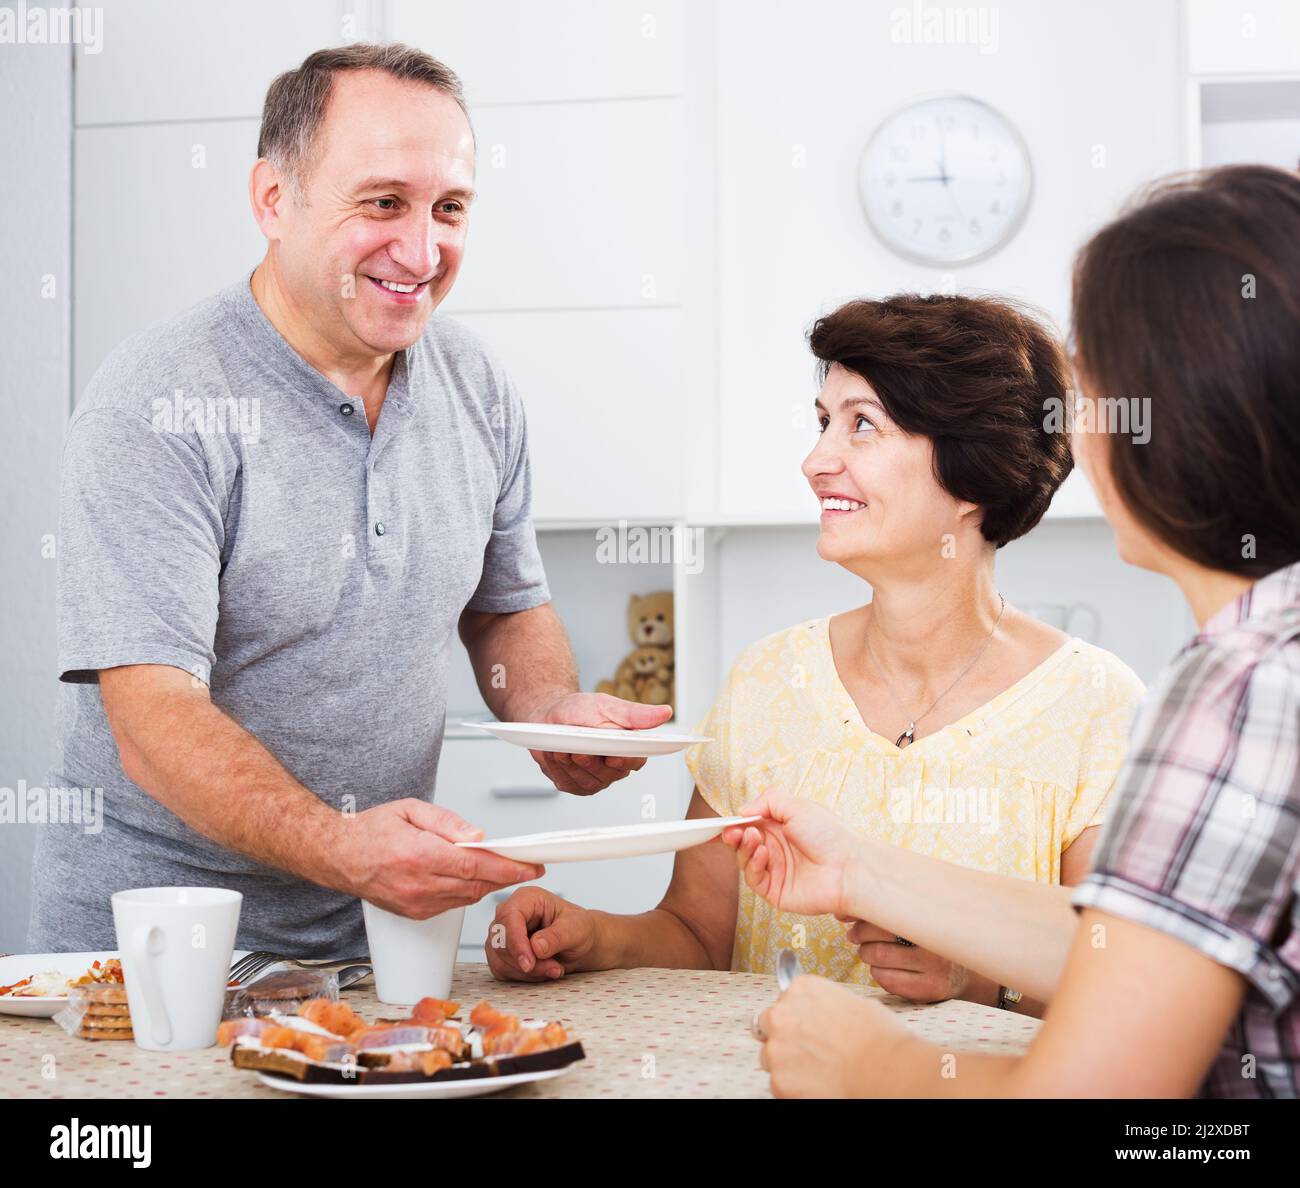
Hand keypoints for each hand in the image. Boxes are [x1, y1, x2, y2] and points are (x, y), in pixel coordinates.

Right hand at [339, 798, 542, 917]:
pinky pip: (452, 904)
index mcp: (419, 855)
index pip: (474, 866)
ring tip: (506, 868)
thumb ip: (447, 823)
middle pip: (476, 885)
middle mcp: (418, 885)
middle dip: (508, 876)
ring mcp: (416, 904)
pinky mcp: (414, 913)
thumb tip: (479, 837)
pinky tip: (474, 878)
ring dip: (489, 884)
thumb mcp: (411, 810)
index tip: (531, 865)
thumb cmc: (371, 830)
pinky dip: (468, 892)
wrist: (338, 857)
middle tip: (530, 865)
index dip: (507, 868)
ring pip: (467, 897)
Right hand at [484, 886, 598, 980]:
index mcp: (527, 898)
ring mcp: (503, 934)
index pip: (509, 916)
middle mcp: (510, 914)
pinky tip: (543, 971)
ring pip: (499, 958)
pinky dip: (523, 977)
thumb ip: (557, 936)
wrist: (579, 944)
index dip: (516, 942)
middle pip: (500, 940)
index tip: (528, 964)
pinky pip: (501, 970)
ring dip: (528, 972)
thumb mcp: (576, 929)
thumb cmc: (578, 928)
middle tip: (554, 968)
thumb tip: (536, 946)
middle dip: (527, 962)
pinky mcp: (501, 953)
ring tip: (553, 968)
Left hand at [529, 691, 672, 794]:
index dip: (624, 760)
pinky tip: (557, 753)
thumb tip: (666, 713)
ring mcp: (596, 779)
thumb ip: (635, 714)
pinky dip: (559, 767)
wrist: (549, 716)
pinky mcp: (576, 785)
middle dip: (590, 758)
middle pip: (609, 773)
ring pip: (588, 780)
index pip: (636, 760)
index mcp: (629, 747)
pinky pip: (569, 783)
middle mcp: (615, 767)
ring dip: (572, 761)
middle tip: (578, 744)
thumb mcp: (606, 706)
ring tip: (564, 745)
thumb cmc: (579, 710)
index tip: (612, 756)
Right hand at [718, 791, 863, 917]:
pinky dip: (752, 864)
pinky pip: (753, 878)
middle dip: (734, 834)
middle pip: (743, 842)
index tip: (723, 821)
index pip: (750, 824)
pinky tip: (762, 853)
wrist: (849, 867)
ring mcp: (775, 870)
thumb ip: (767, 801)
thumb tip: (743, 809)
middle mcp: (777, 849)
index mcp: (781, 827)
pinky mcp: (775, 890)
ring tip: (752, 837)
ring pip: (745, 859)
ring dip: (744, 847)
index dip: (735, 823)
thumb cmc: (830, 835)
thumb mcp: (797, 806)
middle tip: (733, 830)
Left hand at [752, 975, 910, 1097]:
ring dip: (786, 1062)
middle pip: (768, 1024)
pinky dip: (793, 1087)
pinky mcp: (779, 1080)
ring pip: (770, 1056)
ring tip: (817, 1070)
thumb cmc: (878, 1037)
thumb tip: (830, 1014)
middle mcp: (782, 1014)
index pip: (785, 999)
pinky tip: (817, 1084)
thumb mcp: (855, 1002)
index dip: (798, 1015)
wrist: (883, 1070)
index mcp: (802, 989)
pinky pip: (779, 1083)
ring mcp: (776, 1049)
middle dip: (783, 1036)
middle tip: (807, 1050)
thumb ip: (829, 1004)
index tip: (807, 1026)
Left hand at [844, 919, 989, 1004]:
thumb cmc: (925, 939)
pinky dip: (878, 973)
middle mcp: (935, 942)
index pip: (883, 914)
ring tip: (872, 951)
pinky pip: (888, 980)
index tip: (846, 918)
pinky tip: (885, 968)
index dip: (859, 917)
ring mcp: (935, 968)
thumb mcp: (910, 919)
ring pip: (879, 959)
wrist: (962, 969)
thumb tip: (840, 913)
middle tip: (856, 936)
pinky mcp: (930, 989)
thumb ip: (878, 911)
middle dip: (859, 936)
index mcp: (928, 917)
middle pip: (878, 938)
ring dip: (867, 955)